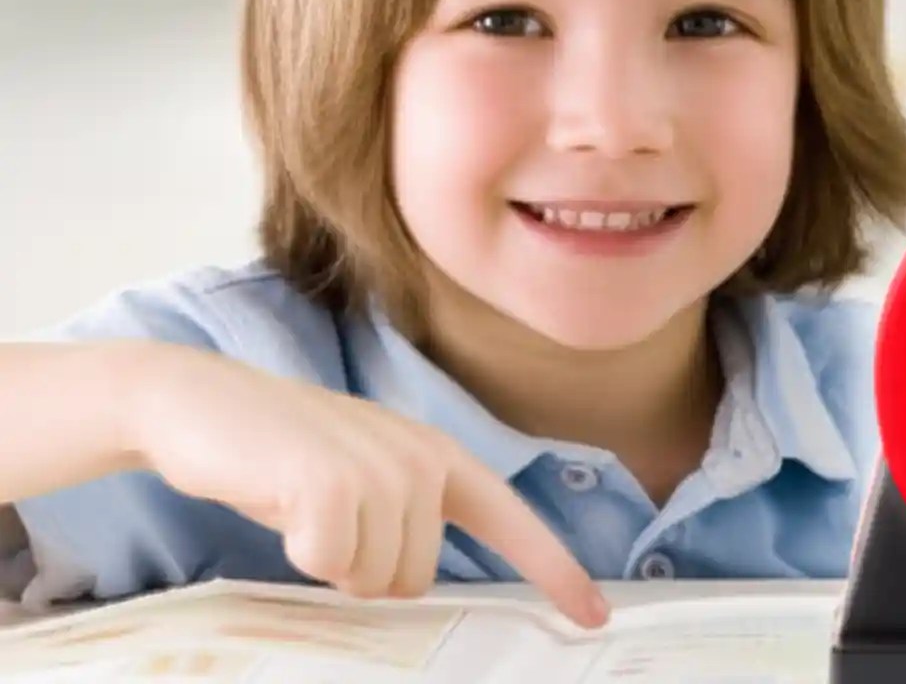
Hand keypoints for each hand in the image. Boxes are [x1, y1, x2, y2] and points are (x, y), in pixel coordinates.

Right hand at [124, 344, 608, 627]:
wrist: (201, 401)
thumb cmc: (283, 452)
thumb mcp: (362, 477)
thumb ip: (406, 517)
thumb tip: (416, 587)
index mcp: (437, 456)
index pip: (510, 520)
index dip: (554, 570)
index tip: (593, 615)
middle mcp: (422, 458)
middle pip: (415, 581)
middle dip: (364, 569)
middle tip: (323, 517)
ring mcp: (383, 469)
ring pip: (374, 581)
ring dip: (330, 559)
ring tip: (302, 505)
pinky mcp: (335, 485)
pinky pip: (329, 567)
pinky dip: (299, 551)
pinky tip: (281, 501)